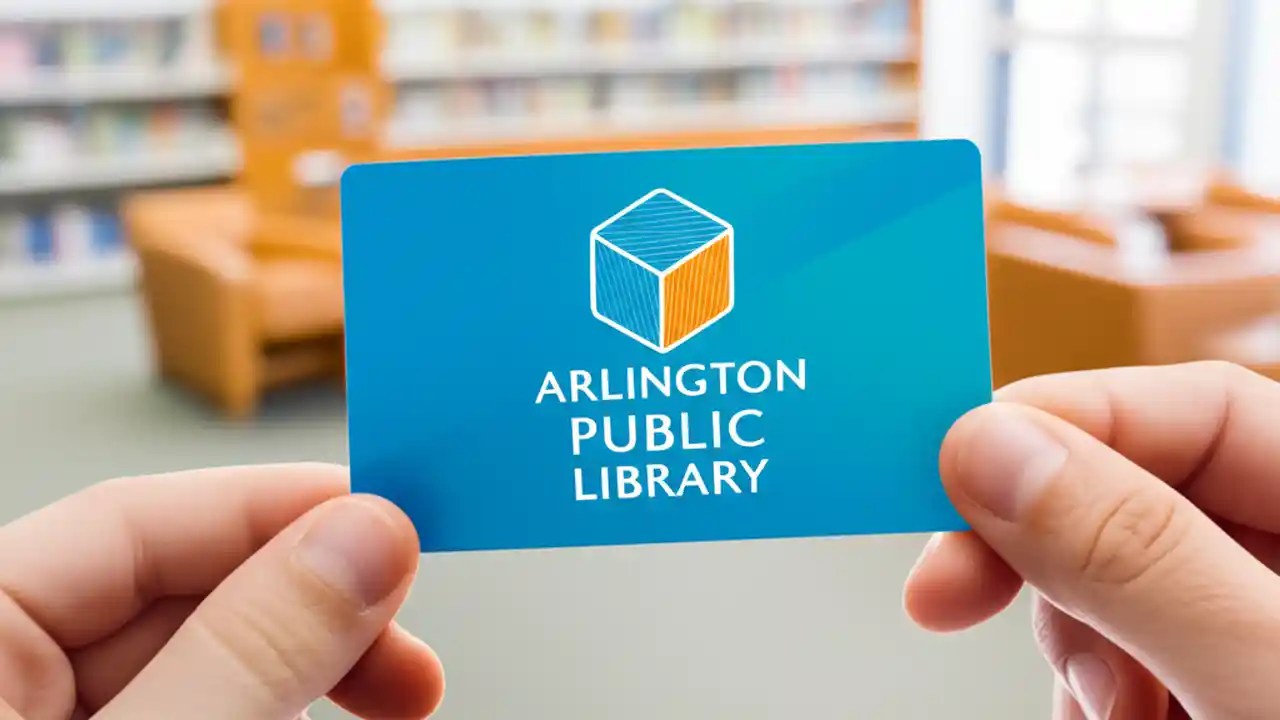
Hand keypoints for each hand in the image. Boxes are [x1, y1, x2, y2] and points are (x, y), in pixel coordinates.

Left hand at [0, 464, 444, 718]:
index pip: (129, 521)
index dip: (274, 508)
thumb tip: (363, 538)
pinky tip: (323, 716)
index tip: (389, 523)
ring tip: (394, 693)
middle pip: (177, 595)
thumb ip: (248, 651)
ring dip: (309, 667)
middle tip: (408, 637)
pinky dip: (271, 711)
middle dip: (311, 609)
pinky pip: (192, 714)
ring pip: (199, 664)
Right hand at [905, 362, 1279, 718]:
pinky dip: (1086, 693)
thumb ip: (1136, 553)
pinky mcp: (1214, 691)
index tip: (954, 468)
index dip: (1067, 418)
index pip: (1199, 408)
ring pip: (1107, 589)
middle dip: (1040, 555)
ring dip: (1069, 648)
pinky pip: (1118, 662)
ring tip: (1110, 712)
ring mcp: (1251, 635)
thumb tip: (990, 448)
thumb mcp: (1260, 674)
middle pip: (1130, 499)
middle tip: (945, 592)